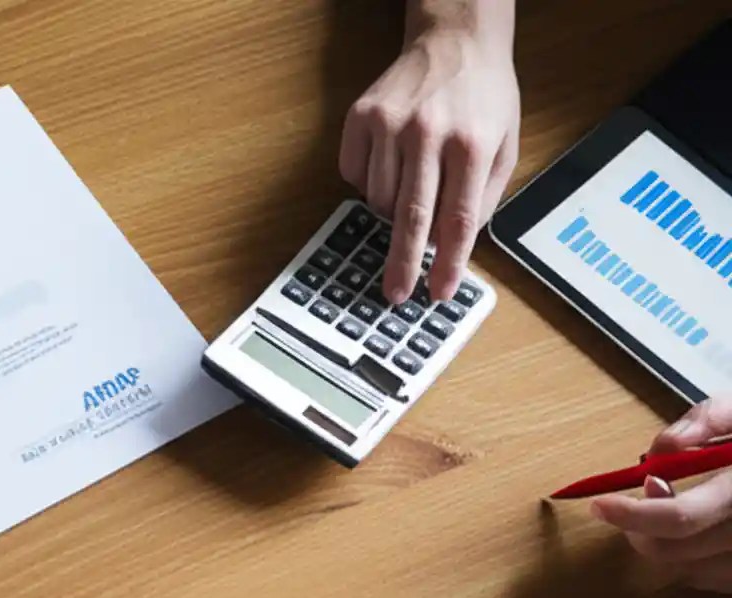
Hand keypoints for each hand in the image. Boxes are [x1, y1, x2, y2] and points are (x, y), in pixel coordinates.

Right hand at [339, 17, 518, 303]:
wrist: (455, 41)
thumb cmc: (484, 96)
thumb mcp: (506, 144)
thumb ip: (483, 196)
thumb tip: (453, 245)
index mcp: (473, 143)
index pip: (458, 219)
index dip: (448, 263)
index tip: (439, 293)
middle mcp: (429, 133)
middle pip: (412, 218)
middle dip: (403, 263)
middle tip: (396, 294)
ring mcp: (389, 123)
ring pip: (380, 200)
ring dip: (391, 214)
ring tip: (410, 194)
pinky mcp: (361, 116)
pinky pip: (354, 175)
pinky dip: (368, 186)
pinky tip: (389, 168)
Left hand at [592, 399, 731, 593]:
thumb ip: (707, 419)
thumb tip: (660, 451)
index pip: (681, 518)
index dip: (633, 515)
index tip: (599, 504)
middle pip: (676, 552)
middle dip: (639, 529)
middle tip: (633, 502)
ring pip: (690, 572)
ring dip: (666, 545)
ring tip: (674, 509)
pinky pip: (715, 581)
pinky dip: (694, 560)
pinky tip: (700, 531)